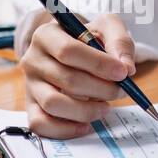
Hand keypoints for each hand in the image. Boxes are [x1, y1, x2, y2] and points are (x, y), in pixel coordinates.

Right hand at [20, 11, 135, 138]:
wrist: (74, 52)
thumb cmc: (89, 40)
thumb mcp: (106, 28)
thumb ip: (120, 42)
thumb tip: (126, 69)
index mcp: (46, 35)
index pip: (68, 51)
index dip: (98, 64)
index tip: (122, 72)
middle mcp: (33, 59)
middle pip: (66, 79)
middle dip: (101, 89)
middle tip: (120, 90)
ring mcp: (30, 85)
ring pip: (53, 104)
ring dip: (86, 110)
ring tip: (105, 107)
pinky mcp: (31, 107)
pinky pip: (41, 124)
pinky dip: (65, 129)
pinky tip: (86, 124)